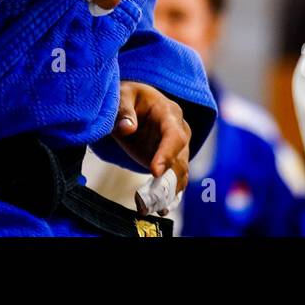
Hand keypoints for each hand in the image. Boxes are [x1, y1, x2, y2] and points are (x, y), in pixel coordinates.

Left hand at [110, 81, 190, 199]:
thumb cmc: (128, 96)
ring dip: (170, 191)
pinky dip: (169, 194)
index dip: (167, 154)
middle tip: (154, 198)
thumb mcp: (123, 96)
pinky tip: (161, 208)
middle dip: (170, 179)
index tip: (154, 171)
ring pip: (180, 172)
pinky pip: (174, 179)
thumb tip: (127, 128)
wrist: (134, 102)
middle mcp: (179, 132)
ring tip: (156, 207)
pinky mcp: (170, 162)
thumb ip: (124, 109)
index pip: (175, 136)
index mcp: (169, 113)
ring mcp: (177, 149)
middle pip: (181, 158)